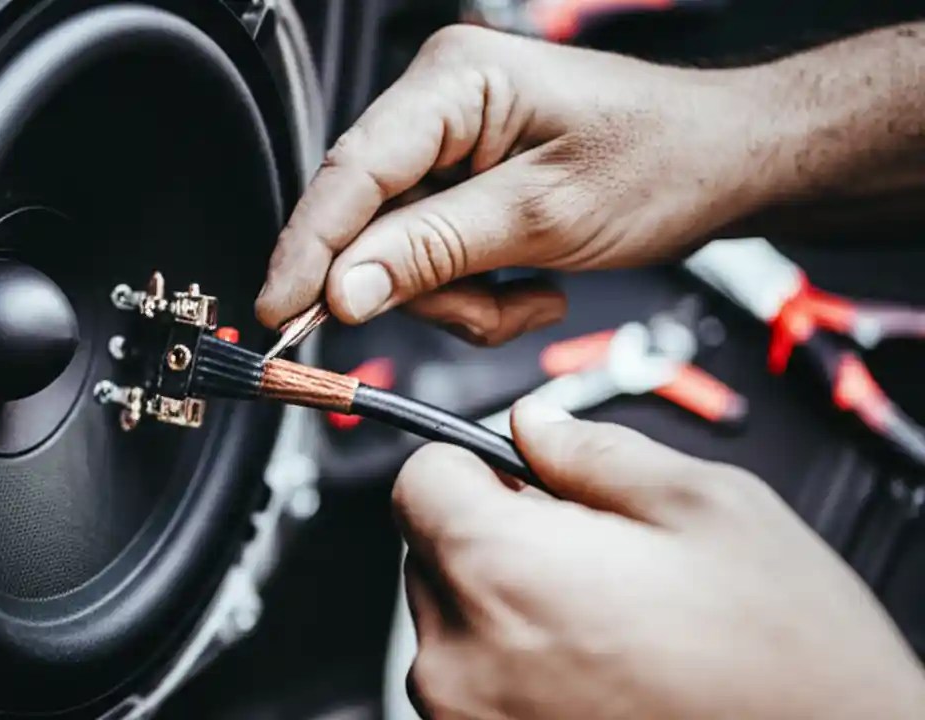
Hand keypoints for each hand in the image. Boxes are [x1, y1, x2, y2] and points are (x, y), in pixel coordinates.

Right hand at [256, 25, 778, 336]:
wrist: (725, 165)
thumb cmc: (662, 161)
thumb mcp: (544, 216)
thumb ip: (433, 251)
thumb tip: (342, 290)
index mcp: (452, 83)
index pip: (352, 172)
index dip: (309, 247)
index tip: (278, 311)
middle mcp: (438, 107)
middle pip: (369, 220)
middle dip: (420, 285)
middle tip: (482, 314)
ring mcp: (450, 148)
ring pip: (399, 252)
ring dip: (457, 298)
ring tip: (525, 300)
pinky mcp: (464, 186)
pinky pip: (431, 257)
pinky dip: (472, 293)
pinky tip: (529, 289)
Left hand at [393, 398, 924, 719]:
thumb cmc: (786, 664)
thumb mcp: (708, 508)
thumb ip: (594, 452)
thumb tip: (535, 424)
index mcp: (500, 572)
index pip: (419, 479)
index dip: (474, 463)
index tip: (522, 478)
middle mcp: (460, 658)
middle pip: (432, 550)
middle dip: (496, 534)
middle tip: (591, 555)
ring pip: (452, 619)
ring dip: (508, 604)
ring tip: (609, 623)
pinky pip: (473, 683)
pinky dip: (517, 666)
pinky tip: (598, 669)